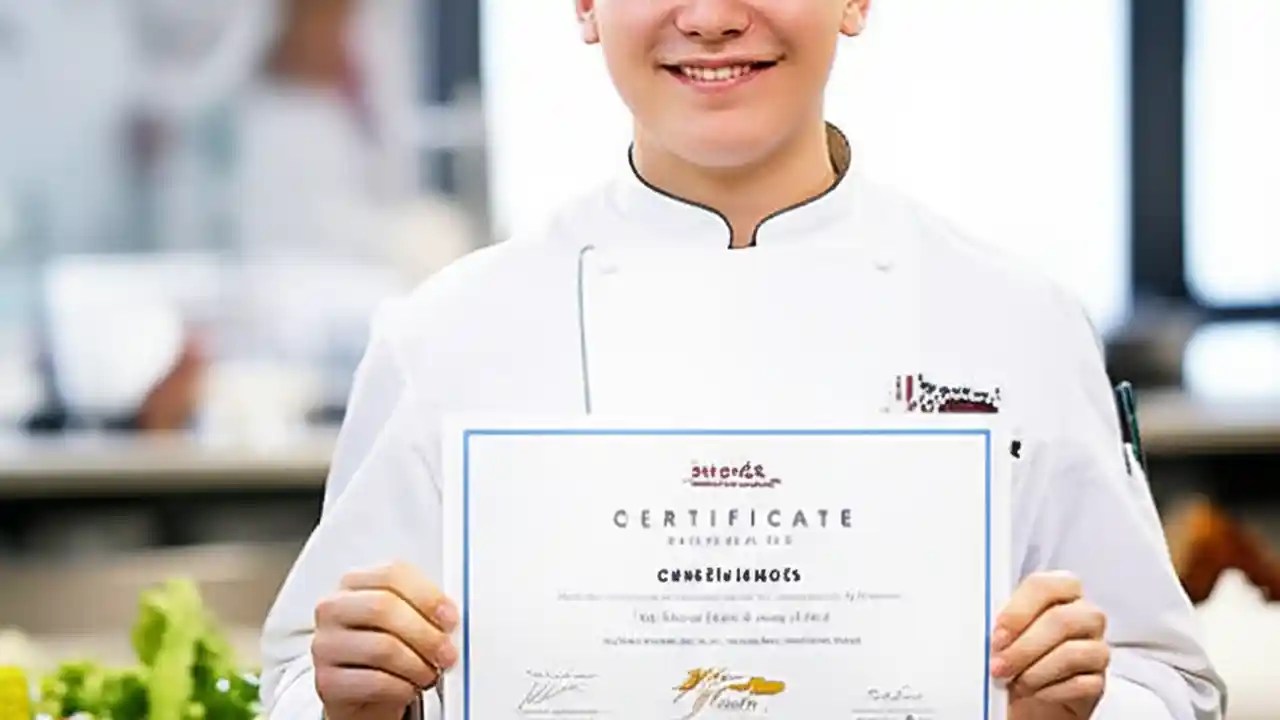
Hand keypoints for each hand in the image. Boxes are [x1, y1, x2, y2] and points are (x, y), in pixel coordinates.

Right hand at [313, 562, 459, 719]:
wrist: (358, 693)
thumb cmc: (384, 650)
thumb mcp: (403, 621)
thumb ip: (423, 609)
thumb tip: (448, 617)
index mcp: (355, 583)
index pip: (392, 574)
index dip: (428, 596)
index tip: (450, 618)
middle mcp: (334, 608)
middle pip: (383, 607)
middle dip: (425, 633)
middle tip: (447, 653)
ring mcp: (325, 644)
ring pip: (382, 647)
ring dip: (417, 665)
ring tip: (429, 674)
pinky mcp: (326, 681)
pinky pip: (374, 682)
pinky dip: (402, 687)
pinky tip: (408, 688)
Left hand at [992, 571, 1108, 718]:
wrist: (1025, 694)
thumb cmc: (1013, 653)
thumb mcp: (1002, 632)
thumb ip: (1000, 622)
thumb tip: (984, 624)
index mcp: (1058, 592)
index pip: (1045, 585)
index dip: (1019, 609)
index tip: (998, 633)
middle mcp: (1083, 615)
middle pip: (1061, 620)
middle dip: (1024, 646)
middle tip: (998, 665)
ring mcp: (1095, 647)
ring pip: (1073, 653)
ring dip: (1035, 671)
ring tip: (1013, 682)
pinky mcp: (1098, 680)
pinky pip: (1081, 684)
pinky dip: (1051, 690)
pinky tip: (1033, 692)